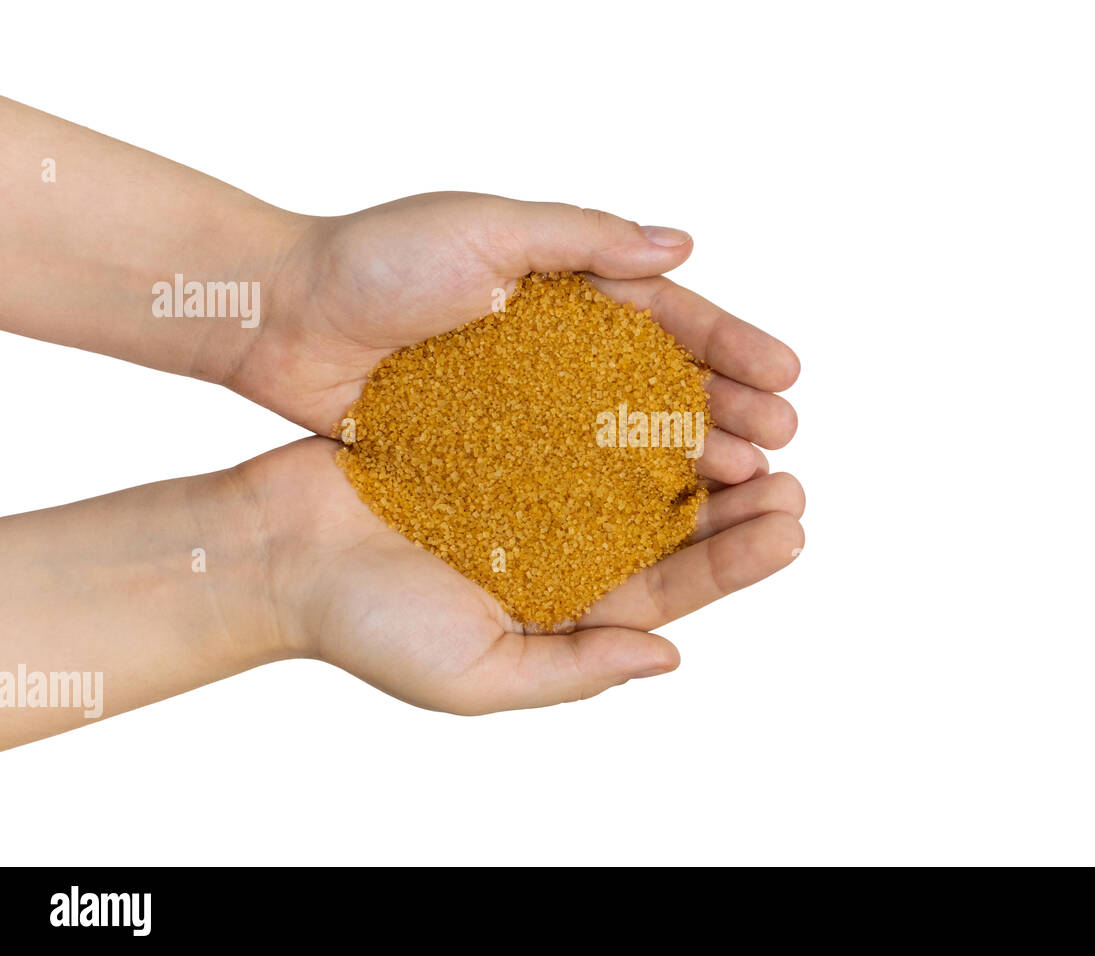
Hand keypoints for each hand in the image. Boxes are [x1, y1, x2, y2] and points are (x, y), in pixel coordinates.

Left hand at [239, 192, 800, 487]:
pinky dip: (618, 495)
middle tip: (783, 445)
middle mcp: (560, 349)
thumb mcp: (484, 229)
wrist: (278, 320)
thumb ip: (582, 237)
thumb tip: (681, 247)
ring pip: (627, 436)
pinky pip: (570, 477)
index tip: (787, 378)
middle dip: (729, 409)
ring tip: (744, 484)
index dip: (732, 346)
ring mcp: (529, 405)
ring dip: (690, 458)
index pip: (671, 317)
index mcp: (568, 287)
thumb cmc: (377, 262)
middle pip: (664, 382)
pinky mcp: (492, 452)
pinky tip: (662, 518)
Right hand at [239, 436, 804, 712]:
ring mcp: (527, 481)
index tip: (793, 528)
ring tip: (753, 415)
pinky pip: (574, 407)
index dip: (734, 562)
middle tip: (795, 466)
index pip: (668, 586)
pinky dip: (622, 394)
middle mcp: (554, 542)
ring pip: (632, 457)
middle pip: (664, 519)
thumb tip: (668, 658)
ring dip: (694, 438)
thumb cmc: (363, 622)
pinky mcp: (496, 427)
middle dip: (733, 497)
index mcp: (559, 605)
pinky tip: (669, 374)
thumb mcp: (474, 674)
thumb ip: (573, 669)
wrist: (268, 545)